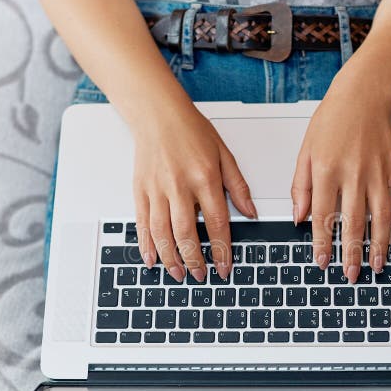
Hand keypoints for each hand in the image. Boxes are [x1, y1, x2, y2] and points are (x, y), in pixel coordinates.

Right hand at [133, 103, 256, 281]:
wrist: (158, 114)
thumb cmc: (191, 130)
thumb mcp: (224, 155)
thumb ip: (238, 186)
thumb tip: (251, 213)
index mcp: (205, 178)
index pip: (217, 223)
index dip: (221, 250)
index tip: (224, 267)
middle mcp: (179, 186)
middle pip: (187, 233)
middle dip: (195, 260)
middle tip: (201, 275)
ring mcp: (157, 189)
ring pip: (162, 233)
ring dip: (171, 258)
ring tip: (179, 274)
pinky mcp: (140, 190)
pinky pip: (142, 223)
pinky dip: (146, 244)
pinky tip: (151, 259)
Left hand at [291, 86, 390, 282]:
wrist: (361, 94)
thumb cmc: (331, 121)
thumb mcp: (305, 152)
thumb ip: (301, 186)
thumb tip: (299, 217)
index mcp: (326, 170)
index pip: (322, 215)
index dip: (322, 242)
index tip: (322, 262)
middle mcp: (353, 173)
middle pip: (353, 222)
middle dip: (351, 252)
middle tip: (351, 274)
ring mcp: (378, 172)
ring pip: (380, 215)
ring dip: (380, 244)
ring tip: (377, 265)